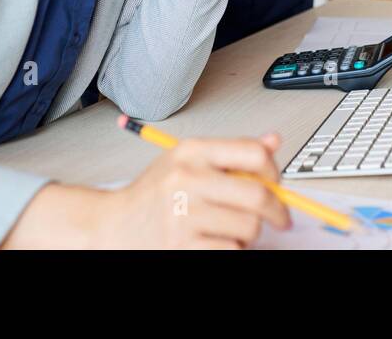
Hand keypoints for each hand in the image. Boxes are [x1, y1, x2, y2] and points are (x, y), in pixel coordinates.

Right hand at [2, 133, 291, 248]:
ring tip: (229, 229)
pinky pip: (231, 250)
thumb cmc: (154, 194)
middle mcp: (186, 178)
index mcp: (191, 151)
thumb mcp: (188, 161)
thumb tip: (274, 141)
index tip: (276, 184)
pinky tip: (215, 241)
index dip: (274, 172)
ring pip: (248, 228)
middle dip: (276, 211)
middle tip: (278, 218)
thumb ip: (232, 153)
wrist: (113, 226)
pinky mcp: (181, 245)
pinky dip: (231, 249)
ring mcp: (183, 213)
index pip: (253, 153)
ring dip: (248, 234)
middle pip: (257, 194)